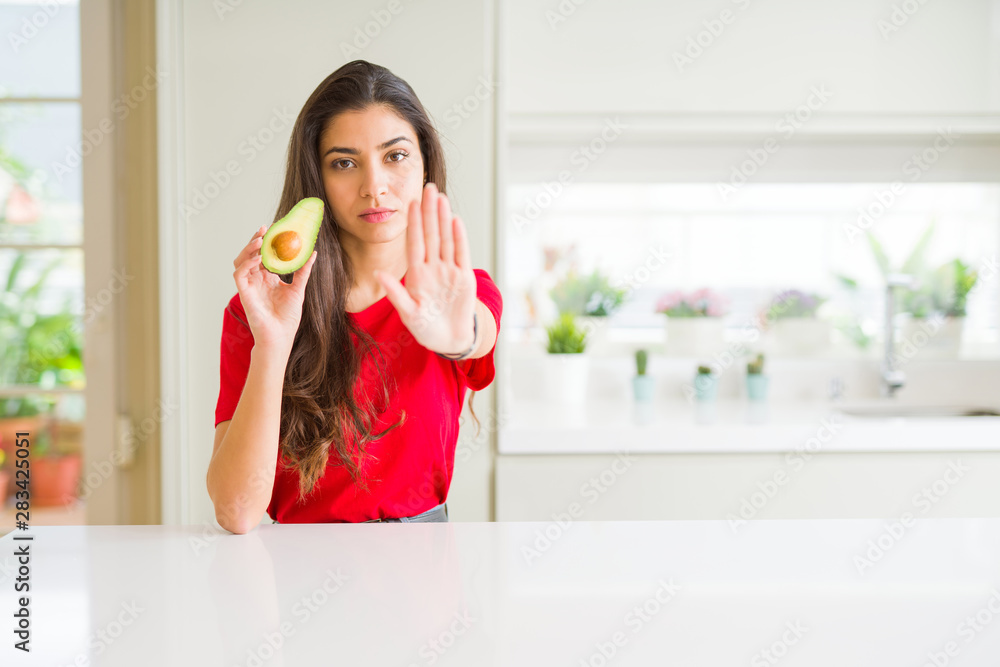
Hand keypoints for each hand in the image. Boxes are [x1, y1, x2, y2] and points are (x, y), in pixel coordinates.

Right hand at [232, 224, 316, 350]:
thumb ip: (303, 271)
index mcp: (268, 278)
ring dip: (248, 249)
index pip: (263, 255)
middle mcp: (257, 280)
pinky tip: (258, 258)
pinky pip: (239, 274)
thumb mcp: (298, 289)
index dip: (266, 242)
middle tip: (264, 230)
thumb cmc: (287, 317)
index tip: (272, 230)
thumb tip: (313, 253)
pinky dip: (246, 264)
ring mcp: (249, 286)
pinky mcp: (244, 293)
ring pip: (241, 261)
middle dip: (255, 241)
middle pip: (250, 255)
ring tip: (259, 241)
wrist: (281, 336)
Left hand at [376, 183, 476, 354]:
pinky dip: (459, 237)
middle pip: (431, 234)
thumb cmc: (426, 327)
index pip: (414, 243)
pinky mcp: (464, 277)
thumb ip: (395, 292)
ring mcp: (449, 271)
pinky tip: (455, 220)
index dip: (413, 223)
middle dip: (429, 211)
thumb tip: (378, 273)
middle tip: (428, 187)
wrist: (449, 339)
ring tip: (441, 197)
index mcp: (416, 275)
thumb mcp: (408, 312)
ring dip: (443, 218)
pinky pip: (461, 253)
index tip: (410, 202)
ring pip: (445, 239)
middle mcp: (433, 268)